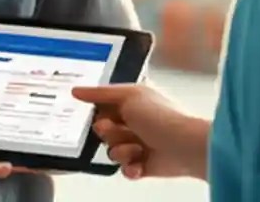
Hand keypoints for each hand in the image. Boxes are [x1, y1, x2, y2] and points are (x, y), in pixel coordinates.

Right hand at [72, 83, 210, 180]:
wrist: (183, 146)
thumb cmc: (160, 116)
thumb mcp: (128, 95)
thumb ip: (100, 93)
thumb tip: (76, 91)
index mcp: (132, 103)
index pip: (103, 107)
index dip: (98, 113)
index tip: (101, 114)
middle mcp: (134, 123)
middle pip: (104, 131)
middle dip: (109, 132)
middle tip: (120, 130)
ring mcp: (138, 144)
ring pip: (112, 151)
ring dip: (122, 151)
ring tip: (138, 148)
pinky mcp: (143, 165)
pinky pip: (124, 169)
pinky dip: (130, 168)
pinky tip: (139, 164)